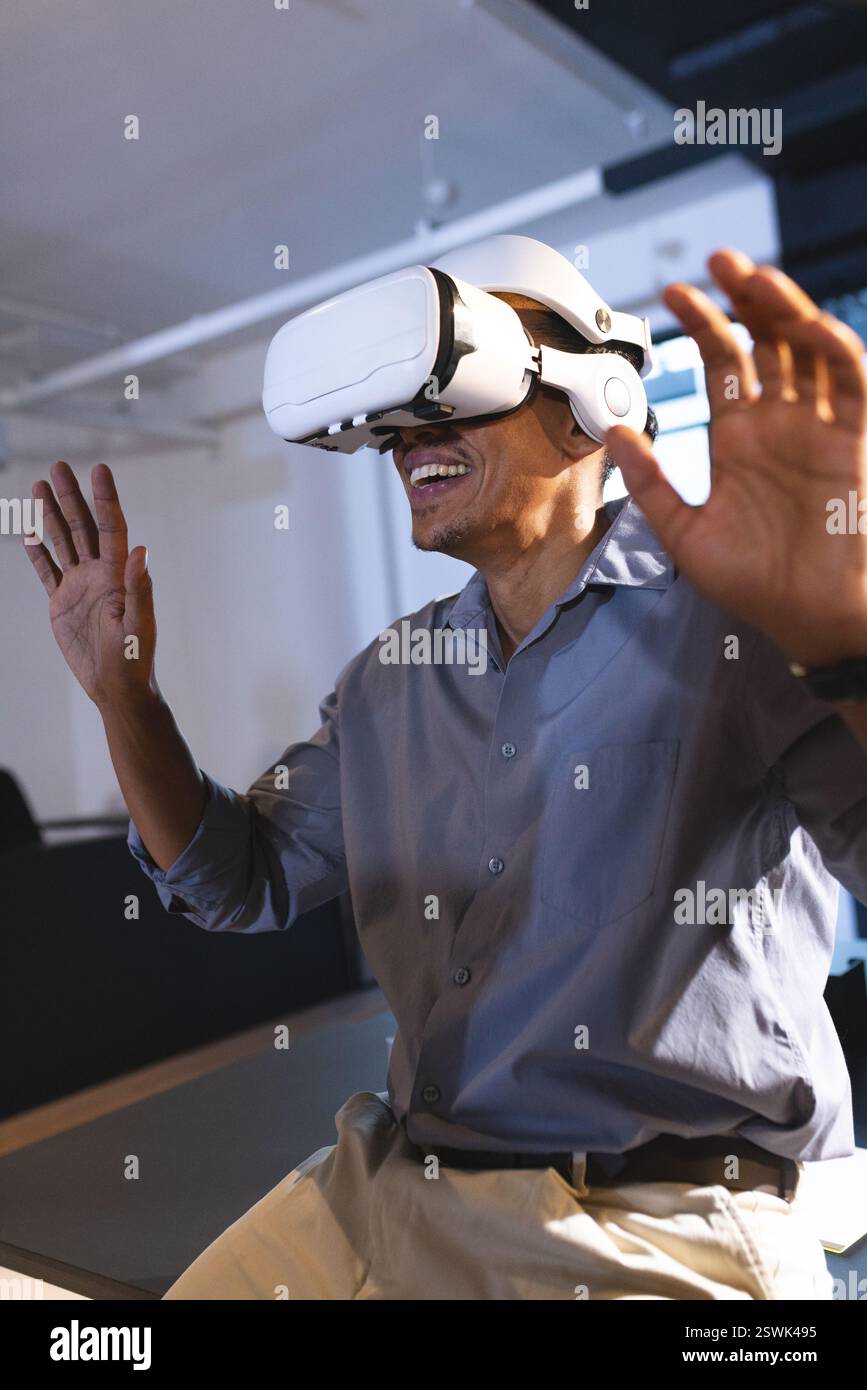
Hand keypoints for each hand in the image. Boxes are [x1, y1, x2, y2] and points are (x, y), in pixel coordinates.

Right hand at [22, 461, 156, 707]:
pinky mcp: (63, 603)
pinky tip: (29, 532)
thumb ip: (140, 588)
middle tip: (58, 466)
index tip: (99, 469)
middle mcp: (100, 574)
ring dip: (51, 514)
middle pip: (83, 526)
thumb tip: (144, 550)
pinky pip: (47, 571)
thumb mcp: (139, 625)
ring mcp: (79, 586)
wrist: (116, 687)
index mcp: (119, 574)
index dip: (105, 498)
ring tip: (39, 486)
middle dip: (71, 496)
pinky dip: (38, 552)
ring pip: (63, 541)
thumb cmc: (135, 659)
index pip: (111, 527)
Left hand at [605, 250, 866, 667]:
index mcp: (740, 438)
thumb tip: (611, 431)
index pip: (724, 361)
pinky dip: (832, 349)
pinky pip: (850, 382)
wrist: (809, 619)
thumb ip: (650, 481)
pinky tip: (804, 325)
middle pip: (767, 340)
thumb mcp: (685, 532)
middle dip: (745, 296)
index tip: (674, 294)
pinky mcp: (853, 442)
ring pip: (808, 349)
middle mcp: (779, 423)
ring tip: (755, 276)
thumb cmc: (756, 582)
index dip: (703, 323)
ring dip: (785, 309)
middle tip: (720, 259)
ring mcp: (818, 428)